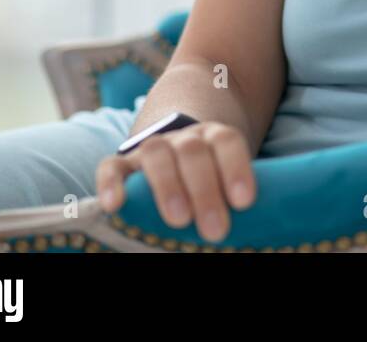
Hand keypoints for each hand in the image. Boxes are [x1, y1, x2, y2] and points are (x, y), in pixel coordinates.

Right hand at [95, 121, 256, 242]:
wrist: (180, 151)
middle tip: (216, 229)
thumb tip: (255, 230)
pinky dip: (111, 184)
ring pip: (156, 153)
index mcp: (215, 136)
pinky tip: (115, 206)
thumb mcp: (228, 180)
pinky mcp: (122, 163)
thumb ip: (234, 195)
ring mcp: (152, 147)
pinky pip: (111, 166)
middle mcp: (184, 138)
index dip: (237, 168)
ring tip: (179, 220)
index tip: (245, 202)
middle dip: (205, 189)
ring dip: (168, 186)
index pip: (227, 141)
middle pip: (193, 151)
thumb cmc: (213, 179)